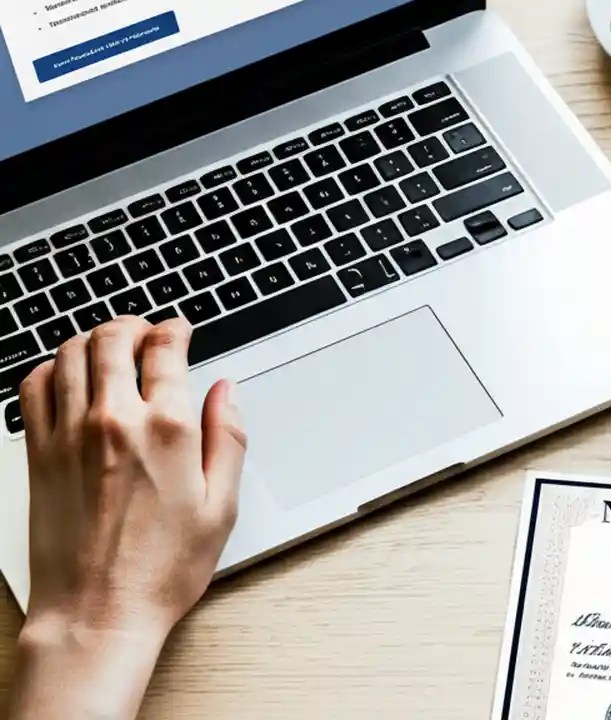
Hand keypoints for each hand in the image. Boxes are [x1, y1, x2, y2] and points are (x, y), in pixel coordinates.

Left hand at [10, 317, 246, 718]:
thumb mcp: (221, 505)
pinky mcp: (38, 454)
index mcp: (168, 429)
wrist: (98, 612)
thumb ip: (228, 438)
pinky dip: (48, 369)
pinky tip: (65, 378)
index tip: (181, 330)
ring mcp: (69, 435)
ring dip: (92, 339)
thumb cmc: (162, 569)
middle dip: (133, 325)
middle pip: (113, 338)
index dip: (176, 328)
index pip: (166, 348)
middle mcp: (115, 421)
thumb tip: (227, 392)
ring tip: (108, 347)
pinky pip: (32, 388)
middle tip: (145, 332)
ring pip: (69, 353)